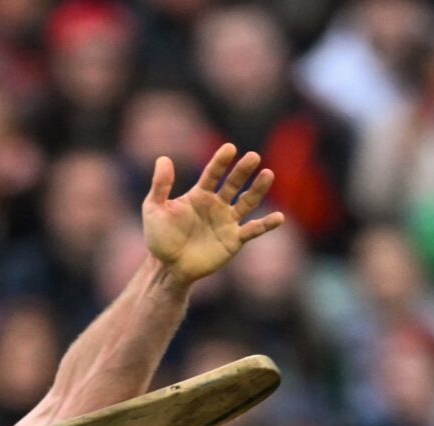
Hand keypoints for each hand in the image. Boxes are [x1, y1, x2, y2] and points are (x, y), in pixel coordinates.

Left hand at [142, 143, 282, 287]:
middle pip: (233, 184)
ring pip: (247, 202)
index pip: (213, 173)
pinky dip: (266, 225)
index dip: (221, 161)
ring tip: (268, 175)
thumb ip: (160, 186)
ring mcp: (227, 222)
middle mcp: (216, 205)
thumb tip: (163, 158)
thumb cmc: (160, 238)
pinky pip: (253, 231)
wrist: (168, 268)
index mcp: (199, 195)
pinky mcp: (234, 240)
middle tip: (253, 157)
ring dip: (258, 189)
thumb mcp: (154, 209)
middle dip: (243, 170)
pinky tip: (279, 217)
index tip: (230, 149)